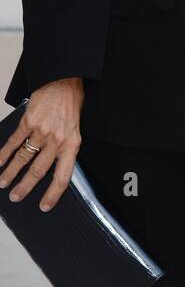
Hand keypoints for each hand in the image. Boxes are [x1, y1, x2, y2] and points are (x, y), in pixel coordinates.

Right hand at [0, 78, 83, 210]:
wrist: (64, 80)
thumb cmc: (71, 104)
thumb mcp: (76, 129)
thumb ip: (65, 148)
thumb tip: (53, 168)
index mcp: (72, 144)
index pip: (62, 176)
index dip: (53, 194)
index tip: (44, 207)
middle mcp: (56, 140)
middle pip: (38, 171)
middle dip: (25, 187)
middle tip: (16, 197)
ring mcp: (41, 130)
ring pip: (23, 158)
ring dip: (11, 172)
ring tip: (3, 183)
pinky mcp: (28, 121)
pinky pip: (14, 141)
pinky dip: (4, 153)